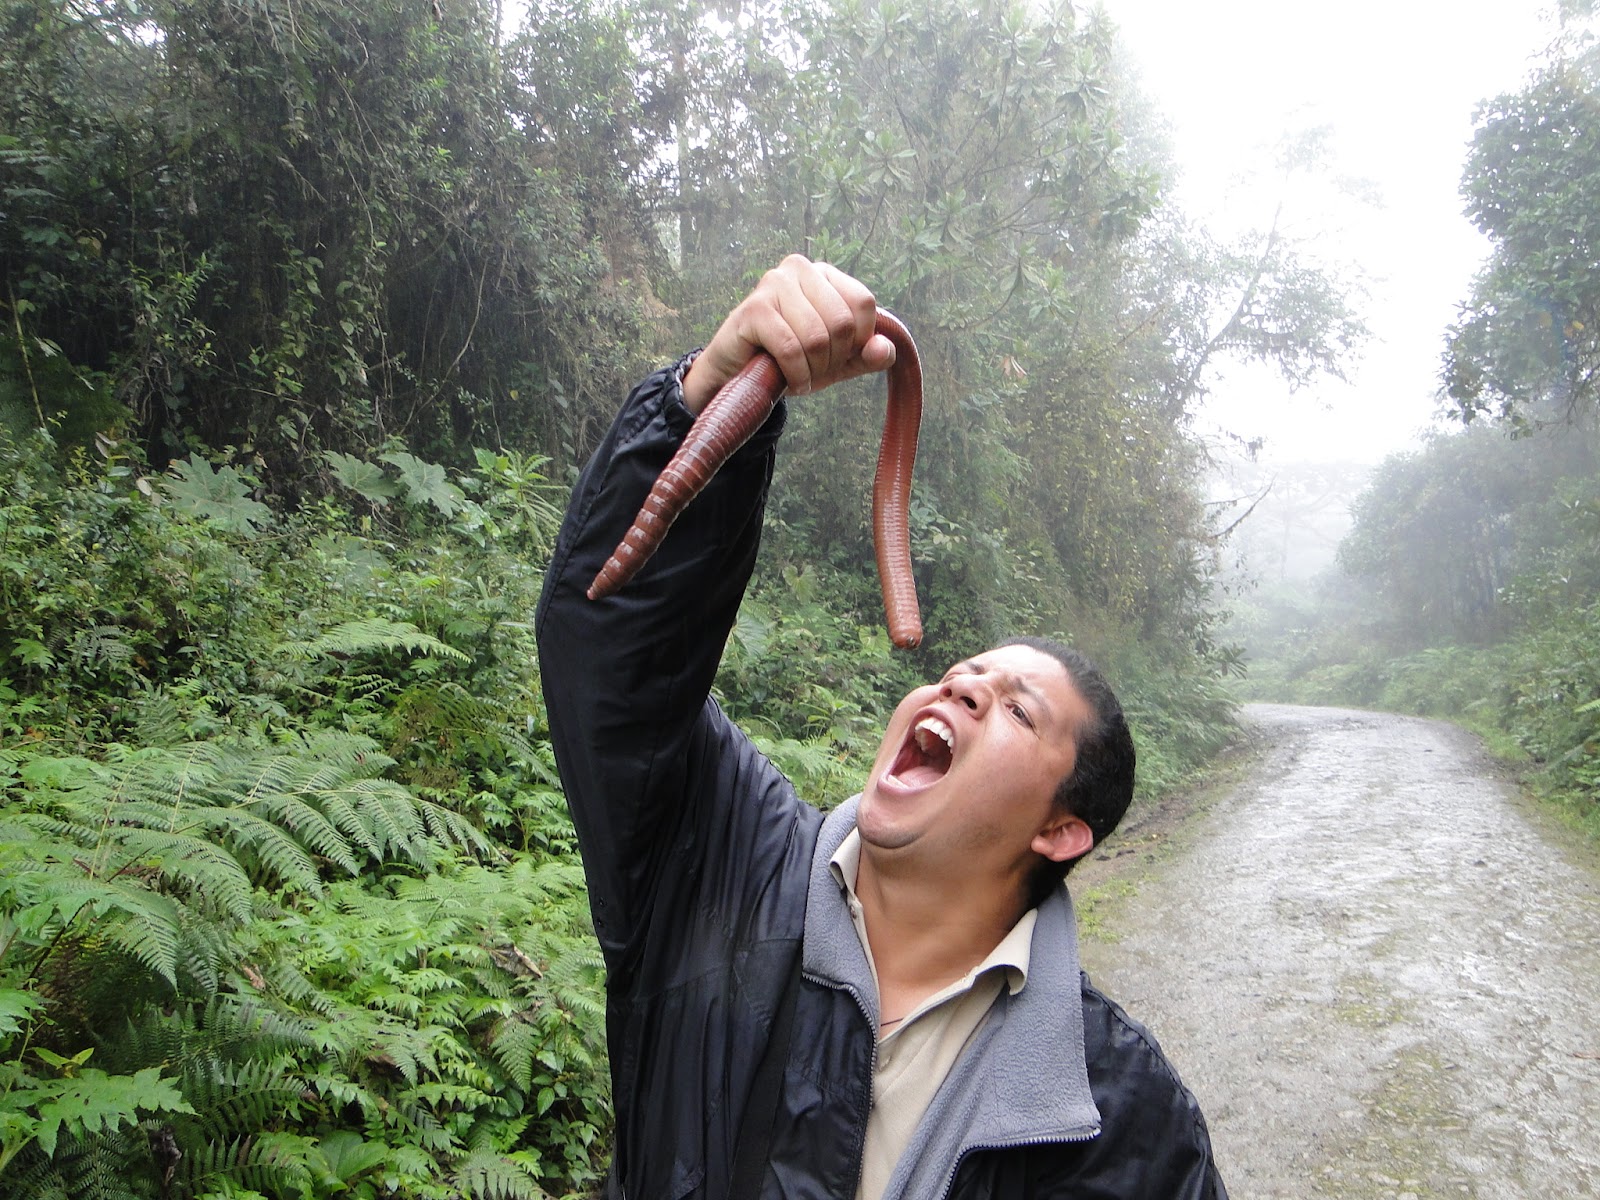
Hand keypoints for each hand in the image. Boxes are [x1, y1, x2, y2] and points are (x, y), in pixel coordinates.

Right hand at [681, 255, 896, 414]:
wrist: (738, 375)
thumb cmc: (789, 361)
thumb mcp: (838, 361)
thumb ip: (867, 355)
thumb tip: (884, 349)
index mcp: (824, 274)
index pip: (863, 302)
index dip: (859, 341)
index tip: (839, 358)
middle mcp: (800, 269)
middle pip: (842, 322)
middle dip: (833, 360)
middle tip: (815, 371)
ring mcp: (774, 284)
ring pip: (817, 338)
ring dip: (813, 370)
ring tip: (799, 375)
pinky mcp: (753, 309)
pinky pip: (791, 348)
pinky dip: (795, 374)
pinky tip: (789, 381)